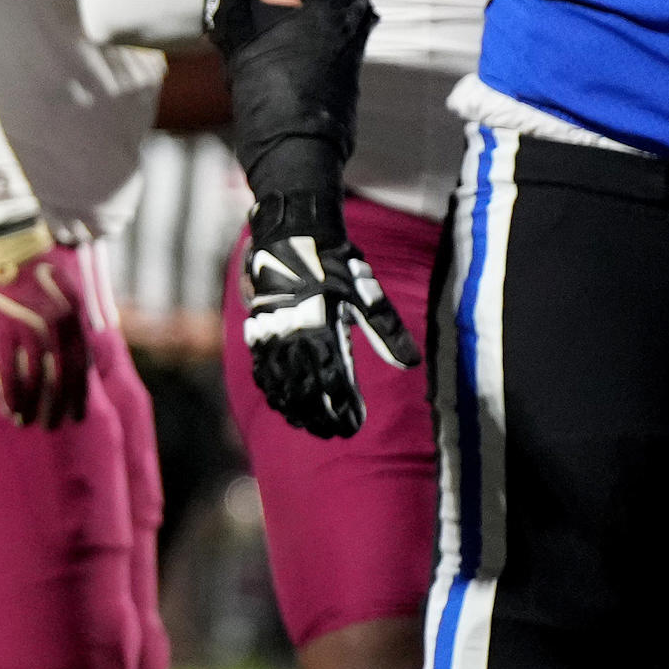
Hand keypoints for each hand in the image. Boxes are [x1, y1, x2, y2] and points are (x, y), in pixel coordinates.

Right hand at [0, 220, 91, 428]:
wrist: (17, 251)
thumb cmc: (49, 276)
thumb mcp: (76, 298)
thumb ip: (80, 330)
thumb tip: (86, 366)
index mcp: (74, 320)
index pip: (79, 367)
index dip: (77, 395)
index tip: (75, 416)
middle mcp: (55, 326)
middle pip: (57, 376)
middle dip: (55, 405)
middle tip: (51, 426)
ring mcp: (28, 327)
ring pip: (31, 375)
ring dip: (29, 403)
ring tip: (27, 422)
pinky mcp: (3, 327)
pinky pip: (5, 366)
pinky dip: (7, 390)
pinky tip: (9, 407)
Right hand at [241, 203, 419, 440]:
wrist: (289, 235)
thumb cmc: (333, 262)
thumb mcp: (365, 293)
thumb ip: (386, 330)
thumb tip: (410, 363)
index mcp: (320, 329)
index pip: (332, 381)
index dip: (344, 407)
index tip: (355, 424)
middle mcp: (291, 337)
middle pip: (305, 391)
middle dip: (321, 415)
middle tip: (337, 433)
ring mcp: (270, 336)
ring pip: (281, 385)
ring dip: (296, 410)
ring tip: (312, 427)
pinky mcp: (258, 332)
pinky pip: (263, 371)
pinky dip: (273, 392)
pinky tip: (283, 404)